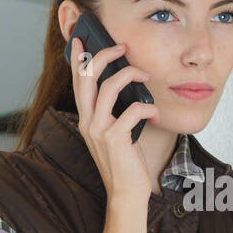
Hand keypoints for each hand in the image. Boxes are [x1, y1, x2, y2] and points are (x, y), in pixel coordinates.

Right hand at [68, 35, 160, 202]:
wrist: (126, 192)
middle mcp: (87, 121)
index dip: (79, 59)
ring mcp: (98, 129)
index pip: (78, 82)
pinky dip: (148, 107)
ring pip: (109, 86)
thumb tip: (128, 86)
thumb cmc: (125, 162)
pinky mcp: (114, 137)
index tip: (82, 40)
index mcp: (86, 119)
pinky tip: (155, 115)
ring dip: (130, 74)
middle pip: (86, 76)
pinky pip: (133, 109)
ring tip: (145, 75)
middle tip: (120, 47)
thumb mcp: (115, 133)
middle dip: (103, 55)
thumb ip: (115, 112)